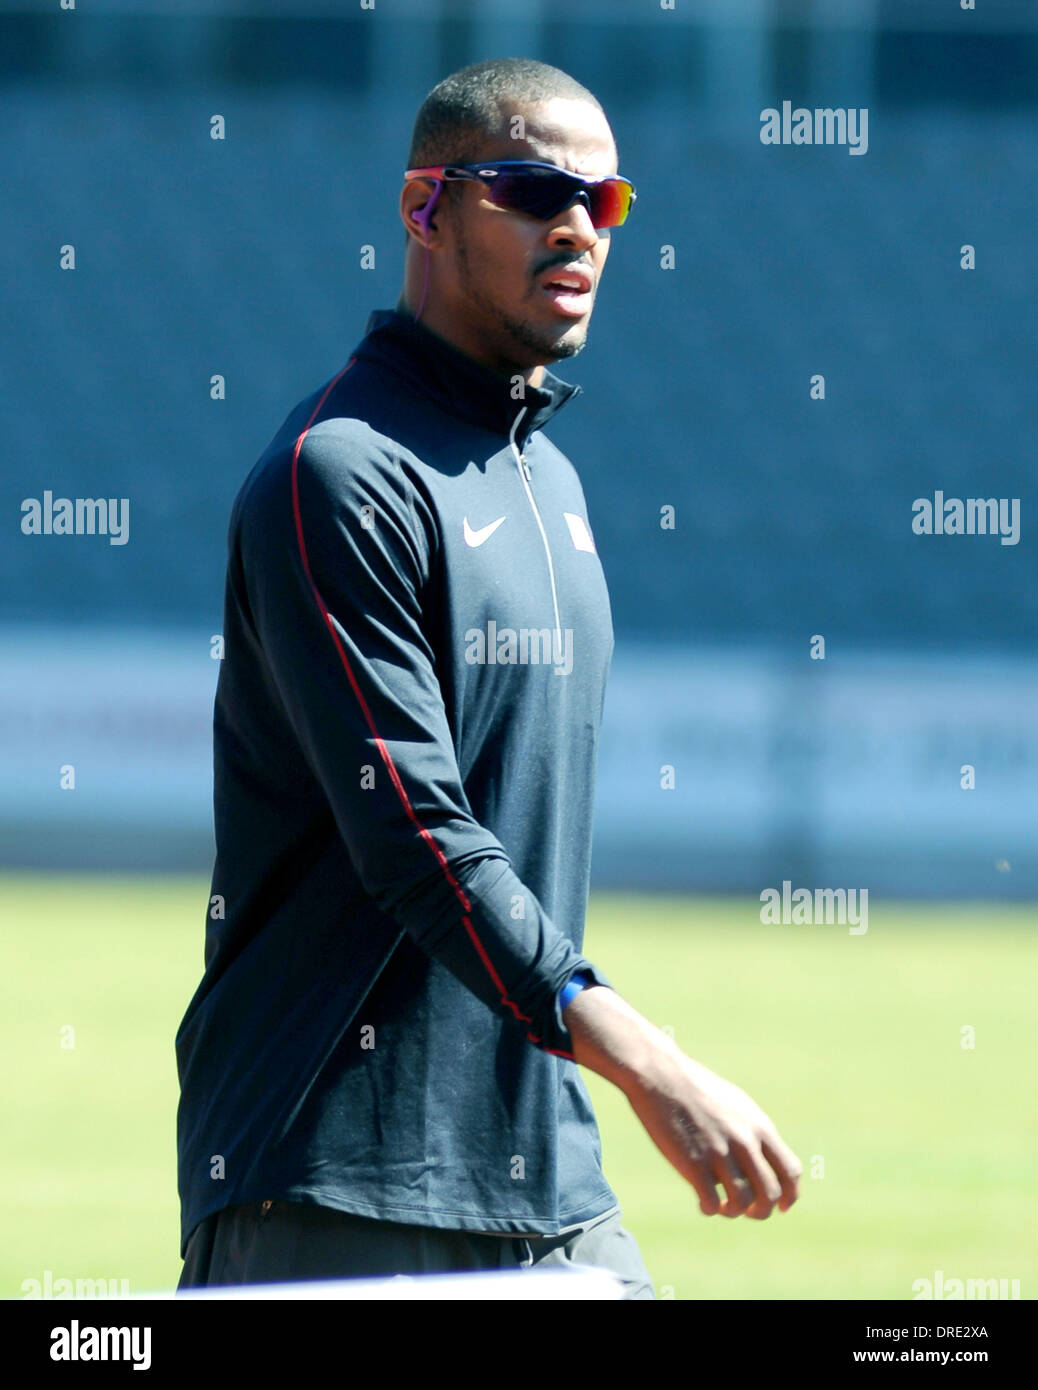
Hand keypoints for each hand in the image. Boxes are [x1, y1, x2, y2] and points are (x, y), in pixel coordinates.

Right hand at [565, 985, 800, 1218]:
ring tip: (721, 1206)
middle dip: (761, 1211)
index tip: (780, 1207)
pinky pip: (711, 1203)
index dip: (789, 1196)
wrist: (660, 1074)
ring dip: (733, 1212)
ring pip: (742, 1203)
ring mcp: (719, 1152)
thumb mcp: (735, 1104)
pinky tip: (702, 1202)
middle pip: (769, 1194)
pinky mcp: (692, 1162)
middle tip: (746, 1210)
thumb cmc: (696, 1088)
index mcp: (759, 1126)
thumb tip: (761, 1158)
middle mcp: (744, 1141)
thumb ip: (752, 1131)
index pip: (790, 1172)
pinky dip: (710, 1209)